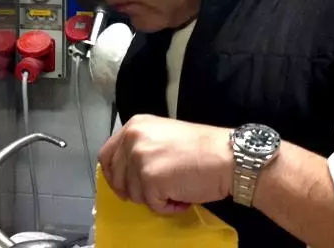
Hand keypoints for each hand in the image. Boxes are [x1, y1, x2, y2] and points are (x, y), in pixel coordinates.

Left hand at [98, 114, 233, 214]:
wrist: (227, 156)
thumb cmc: (203, 148)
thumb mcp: (162, 136)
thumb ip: (141, 147)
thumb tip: (127, 172)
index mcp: (134, 126)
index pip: (106, 155)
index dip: (114, 175)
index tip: (125, 186)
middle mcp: (132, 139)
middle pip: (116, 178)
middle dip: (136, 189)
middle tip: (159, 190)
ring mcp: (138, 159)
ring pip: (134, 194)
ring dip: (155, 198)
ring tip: (178, 188)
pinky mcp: (149, 179)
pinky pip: (152, 205)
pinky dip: (167, 207)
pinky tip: (183, 196)